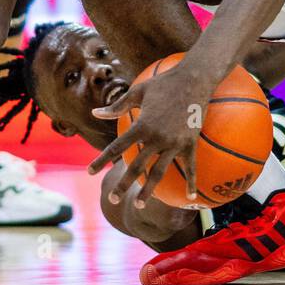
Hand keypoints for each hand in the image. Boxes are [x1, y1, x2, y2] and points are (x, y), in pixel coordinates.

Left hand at [88, 66, 209, 209]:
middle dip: (123, 184)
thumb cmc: (165, 82)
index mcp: (141, 125)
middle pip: (136, 166)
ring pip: (159, 172)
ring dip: (148, 191)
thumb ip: (117, 106)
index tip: (90, 172)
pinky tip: (189, 198)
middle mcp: (156, 138)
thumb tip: (95, 113)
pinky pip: (190, 167)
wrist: (195, 78)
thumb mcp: (137, 92)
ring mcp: (175, 143)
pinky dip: (191, 183)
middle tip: (112, 198)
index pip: (116, 147)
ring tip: (139, 205)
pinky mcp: (190, 143)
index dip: (101, 160)